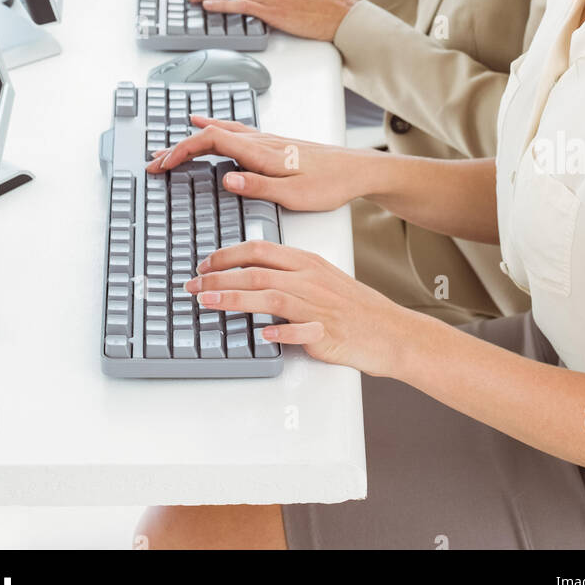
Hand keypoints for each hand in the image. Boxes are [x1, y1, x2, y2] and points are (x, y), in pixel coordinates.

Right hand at [147, 116, 372, 210]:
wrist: (357, 170)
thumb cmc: (330, 184)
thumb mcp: (295, 195)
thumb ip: (259, 186)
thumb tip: (226, 177)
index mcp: (262, 152)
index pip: (211, 142)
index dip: (182, 150)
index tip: (162, 164)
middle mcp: (261, 141)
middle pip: (210, 134)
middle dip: (179, 146)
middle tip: (155, 161)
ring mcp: (267, 140)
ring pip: (220, 131)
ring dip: (193, 138)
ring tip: (172, 145)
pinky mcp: (273, 143)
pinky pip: (233, 131)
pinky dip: (212, 129)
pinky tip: (208, 126)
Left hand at [194, 242, 408, 373]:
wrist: (391, 331)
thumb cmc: (355, 306)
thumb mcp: (320, 277)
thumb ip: (287, 272)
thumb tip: (250, 274)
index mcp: (307, 262)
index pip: (260, 249)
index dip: (227, 255)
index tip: (203, 264)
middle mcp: (310, 280)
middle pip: (257, 273)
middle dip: (219, 278)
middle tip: (192, 285)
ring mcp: (319, 306)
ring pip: (271, 297)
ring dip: (235, 300)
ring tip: (208, 303)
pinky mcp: (328, 333)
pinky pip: (302, 330)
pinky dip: (281, 332)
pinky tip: (263, 335)